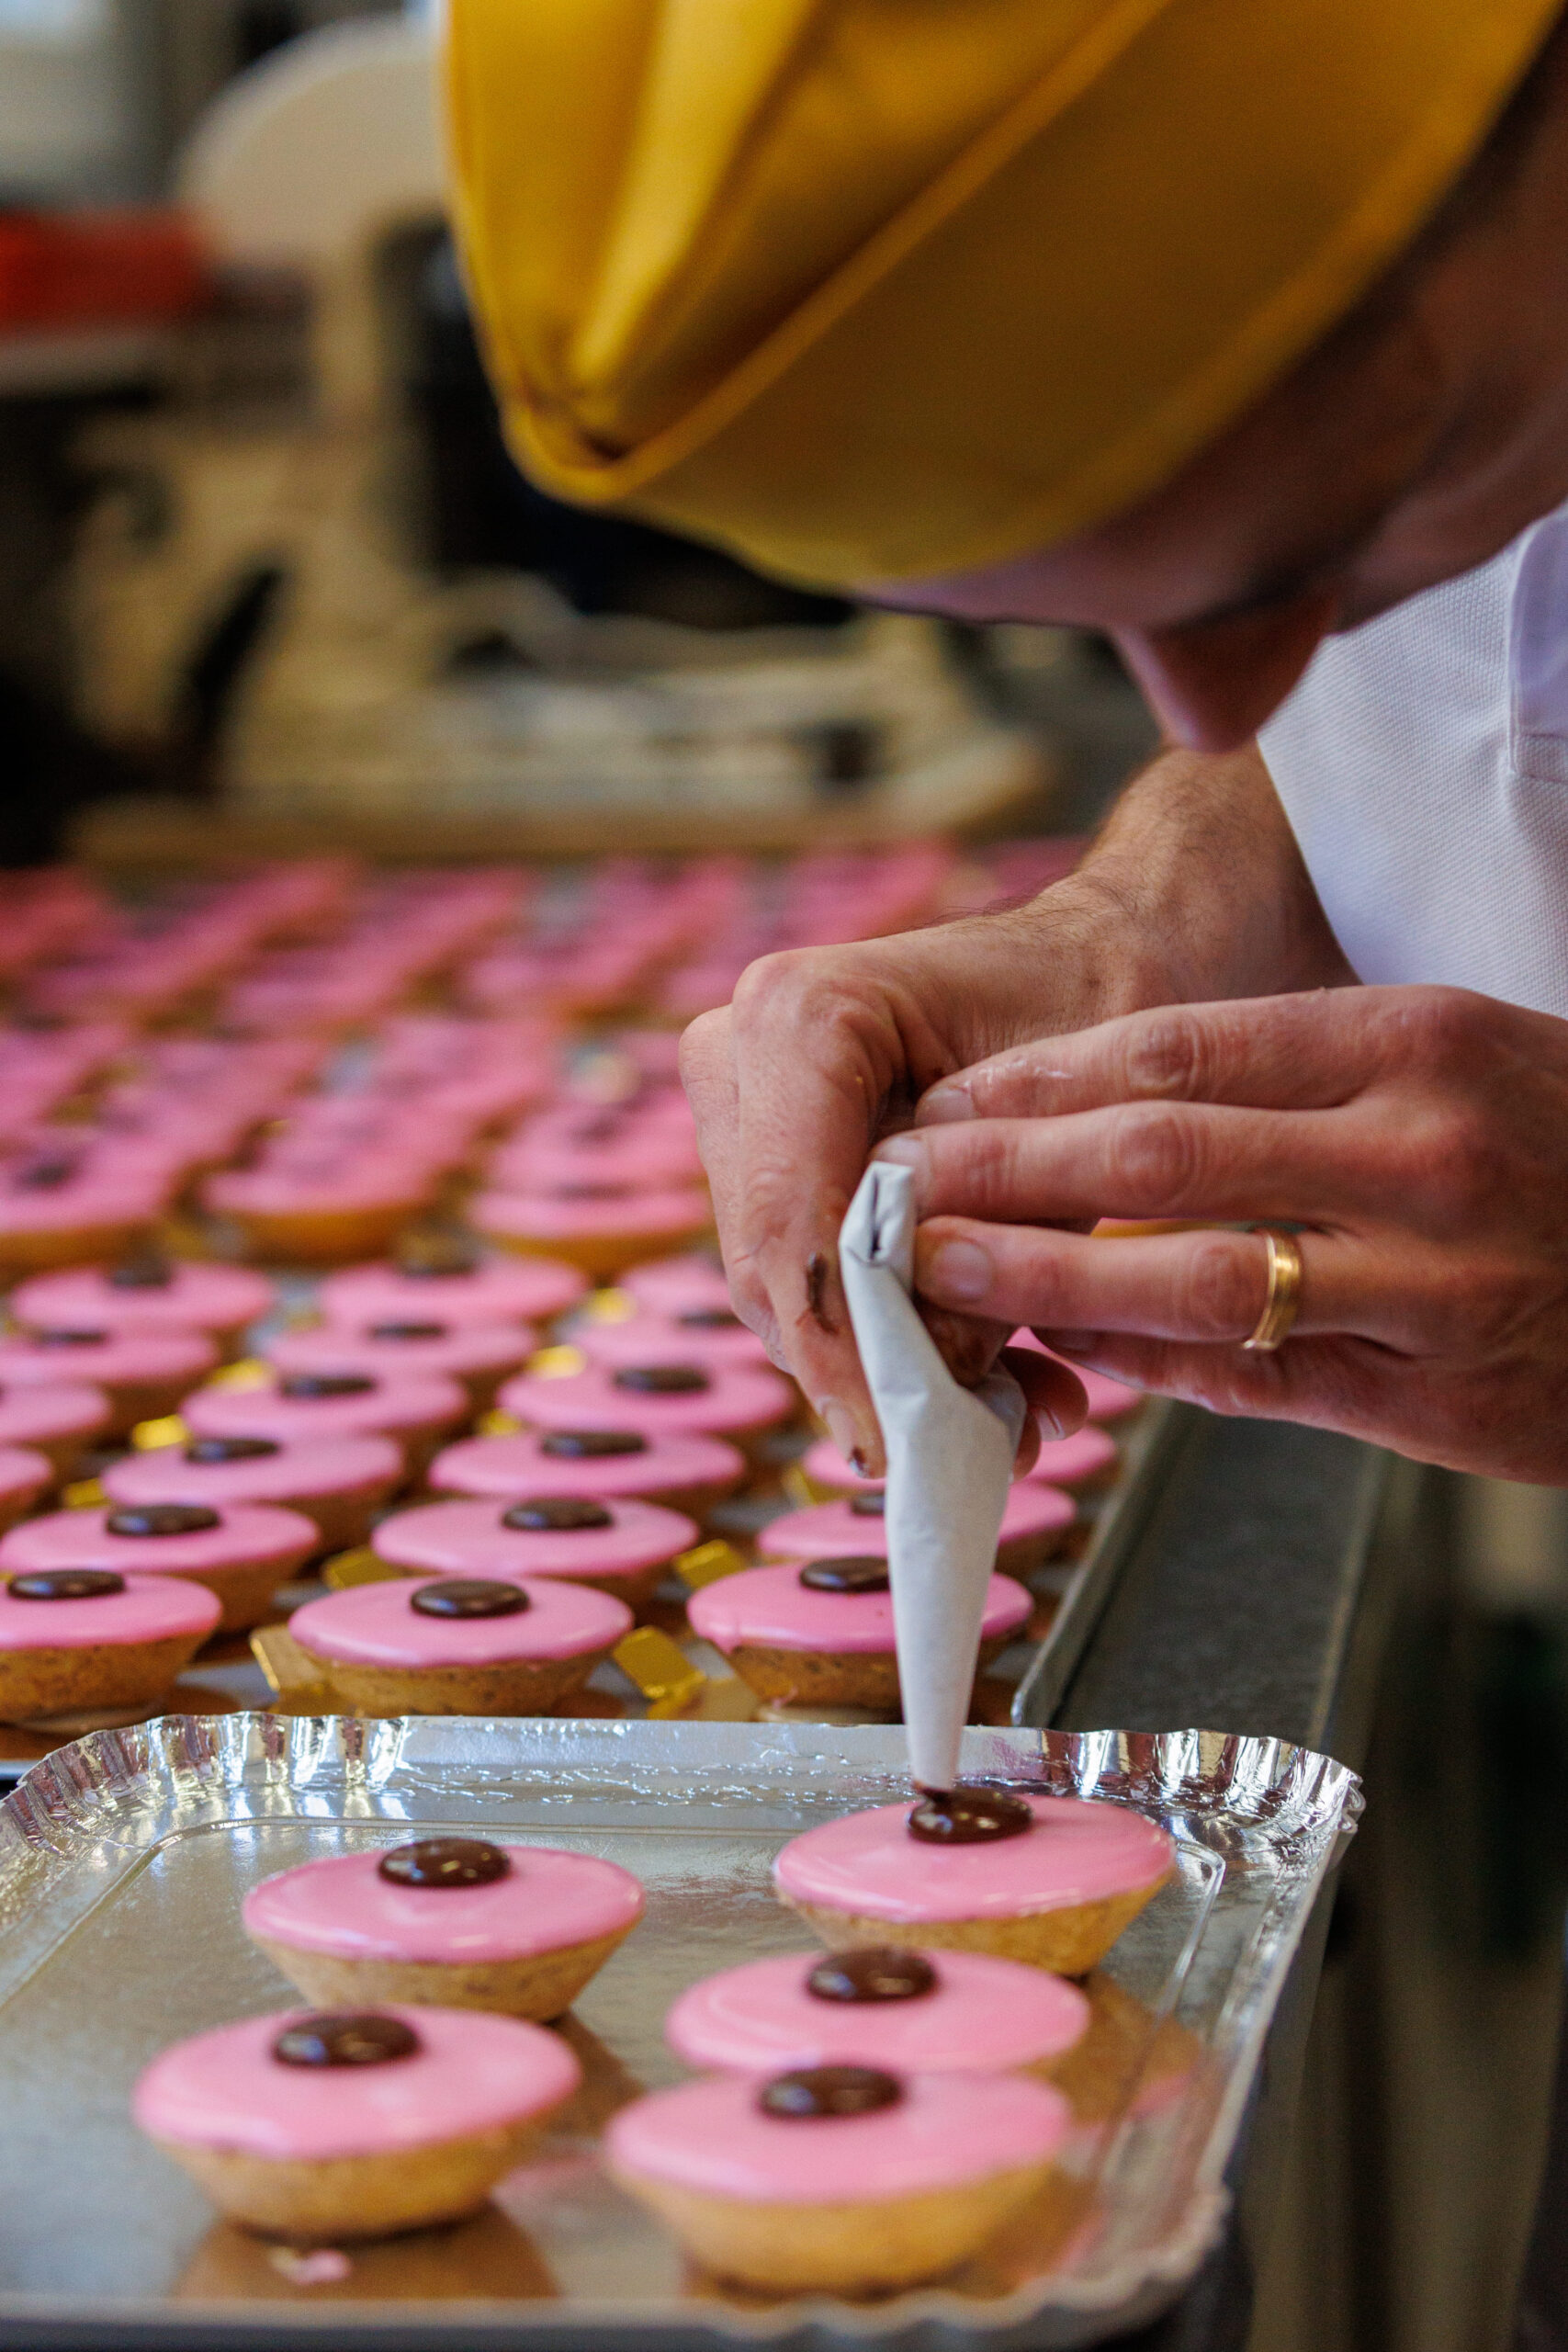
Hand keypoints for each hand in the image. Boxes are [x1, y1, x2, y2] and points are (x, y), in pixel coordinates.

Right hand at [679, 741, 1349, 1472]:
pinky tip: (1000, 1383)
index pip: (794, 1218)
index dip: (838, 1343)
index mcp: (804, 1014)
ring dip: (891, 1364)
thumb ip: (1000, 1248)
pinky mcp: (769, 1156)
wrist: (1105, 950)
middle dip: (868, 1369)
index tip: (890, 1445)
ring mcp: (744, 1105)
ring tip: (1016, 1424)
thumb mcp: (1076, 1131)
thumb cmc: (1104, 1005)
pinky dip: (900, 1333)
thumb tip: (941, 1389)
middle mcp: (743, 1052)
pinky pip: (813, 1270)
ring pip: (788, 1284)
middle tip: (976, 1453)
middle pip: (775, 1265)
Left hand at [878, 985, 1567, 1481]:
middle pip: (1160, 1155)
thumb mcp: (1446, 1062)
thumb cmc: (1552, 1146)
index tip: (945, 1104)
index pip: (1178, 1048)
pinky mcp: (1442, 1394)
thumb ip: (1287, 1088)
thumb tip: (1095, 1131)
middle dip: (1002, 1175)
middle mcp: (1420, 1152)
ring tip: (941, 1275)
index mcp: (1413, 1041)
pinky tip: (1064, 1349)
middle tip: (894, 1190)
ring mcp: (1434, 1280)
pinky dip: (1146, 1364)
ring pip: (1195, 1279)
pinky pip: (1257, 1378)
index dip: (1038, 1083)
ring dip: (1043, 1278)